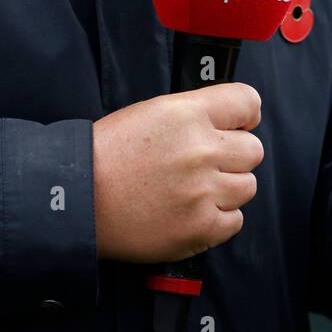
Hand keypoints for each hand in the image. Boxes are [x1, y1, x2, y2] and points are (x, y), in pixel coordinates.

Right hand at [92, 82, 262, 263]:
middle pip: (253, 150)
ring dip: (227, 188)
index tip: (236, 125)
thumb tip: (231, 123)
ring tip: (194, 189)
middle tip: (206, 163)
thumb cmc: (108, 153)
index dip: (244, 115)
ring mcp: (203, 192)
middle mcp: (201, 150)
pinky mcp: (199, 228)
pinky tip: (192, 211)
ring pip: (247, 186)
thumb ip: (194, 114)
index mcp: (188, 114)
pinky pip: (235, 220)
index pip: (248, 102)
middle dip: (234, 155)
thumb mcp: (151, 112)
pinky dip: (218, 218)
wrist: (78, 198)